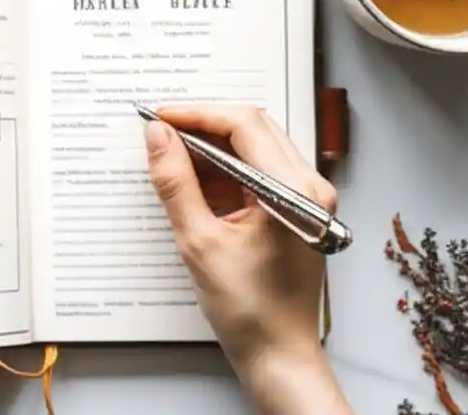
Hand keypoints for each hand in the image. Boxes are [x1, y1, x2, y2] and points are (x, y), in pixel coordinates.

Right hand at [143, 105, 349, 414]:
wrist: (278, 353)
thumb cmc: (250, 310)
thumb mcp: (199, 242)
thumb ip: (176, 183)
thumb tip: (158, 137)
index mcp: (294, 191)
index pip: (244, 125)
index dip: (197, 113)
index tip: (160, 116)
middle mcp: (309, 186)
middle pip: (253, 128)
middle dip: (204, 125)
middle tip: (161, 132)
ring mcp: (306, 196)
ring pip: (255, 147)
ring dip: (213, 147)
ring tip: (172, 158)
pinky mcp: (296, 208)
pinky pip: (259, 171)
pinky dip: (225, 170)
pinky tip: (195, 182)